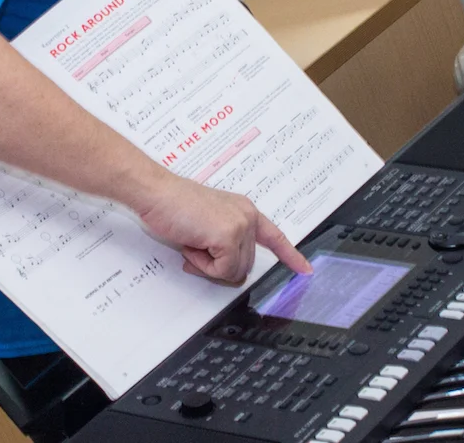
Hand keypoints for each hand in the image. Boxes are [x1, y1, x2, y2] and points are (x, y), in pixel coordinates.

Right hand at [135, 175, 311, 284]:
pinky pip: (222, 269)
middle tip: (196, 249)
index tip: (306, 269)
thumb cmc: (174, 207)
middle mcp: (248, 216)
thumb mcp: (207, 225)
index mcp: (245, 211)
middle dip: (219, 266)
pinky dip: (203, 266)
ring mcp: (241, 225)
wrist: (157, 194)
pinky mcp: (229, 235)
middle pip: (245, 264)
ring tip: (193, 243)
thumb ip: (223, 242)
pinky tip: (192, 245)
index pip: (274, 236)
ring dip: (209, 266)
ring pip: (234, 270)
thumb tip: (229, 269)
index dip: (290, 255)